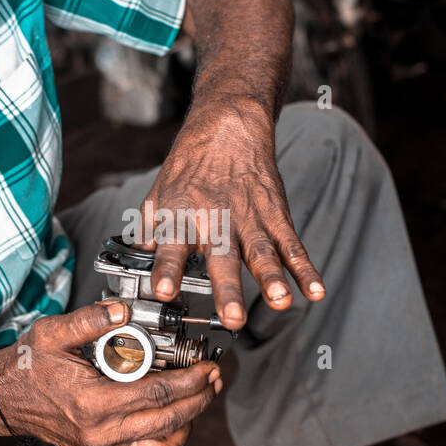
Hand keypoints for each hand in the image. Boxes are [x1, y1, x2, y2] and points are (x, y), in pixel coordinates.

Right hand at [0, 300, 221, 445]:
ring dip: (188, 423)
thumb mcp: (53, 334)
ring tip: (199, 398)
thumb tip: (124, 310)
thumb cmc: (27, 366)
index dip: (190, 381)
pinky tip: (172, 415)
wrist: (3, 399)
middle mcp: (98, 434)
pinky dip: (166, 438)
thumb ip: (90, 320)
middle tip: (214, 379)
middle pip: (168, 422)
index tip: (207, 368)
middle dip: (200, 400)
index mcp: (90, 403)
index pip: (157, 394)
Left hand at [137, 100, 325, 330]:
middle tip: (232, 316)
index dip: (166, 269)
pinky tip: (314, 289)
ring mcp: (250, 220)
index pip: (171, 247)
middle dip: (227, 289)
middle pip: (223, 258)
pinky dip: (305, 269)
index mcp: (183, 218)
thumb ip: (145, 236)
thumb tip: (130, 267)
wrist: (227, 129)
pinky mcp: (275, 217)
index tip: (164, 291)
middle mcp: (217, 222)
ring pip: (262, 253)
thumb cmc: (189, 168)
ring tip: (280, 301)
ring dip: (272, 279)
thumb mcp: (156, 199)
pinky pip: (292, 246)